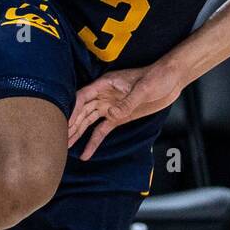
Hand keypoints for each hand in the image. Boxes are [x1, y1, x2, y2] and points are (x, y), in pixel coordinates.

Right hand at [66, 62, 184, 160]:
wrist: (172, 79)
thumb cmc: (158, 76)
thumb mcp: (144, 88)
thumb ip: (128, 102)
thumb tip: (111, 114)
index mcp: (106, 83)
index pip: (83, 96)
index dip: (71, 109)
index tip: (62, 122)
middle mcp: (104, 95)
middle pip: (82, 111)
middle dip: (70, 125)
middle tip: (58, 140)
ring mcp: (110, 106)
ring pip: (88, 121)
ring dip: (77, 134)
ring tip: (65, 148)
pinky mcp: (119, 117)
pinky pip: (102, 130)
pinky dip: (94, 141)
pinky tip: (85, 153)